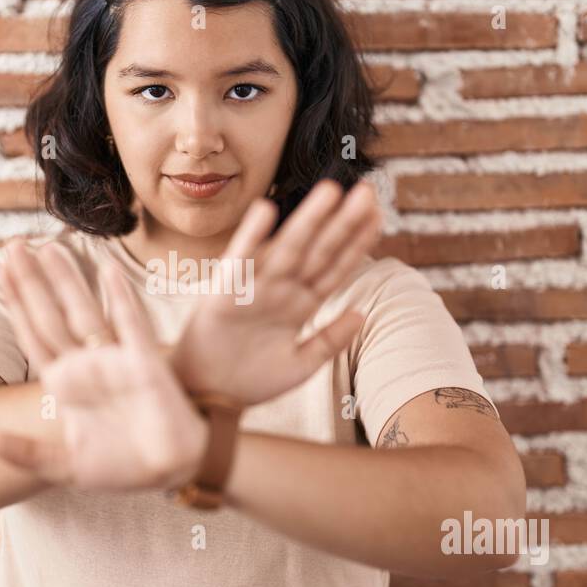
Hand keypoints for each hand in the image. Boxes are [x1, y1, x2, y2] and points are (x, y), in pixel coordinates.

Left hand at [0, 239, 207, 493]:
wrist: (172, 471)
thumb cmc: (123, 468)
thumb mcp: (65, 467)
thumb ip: (26, 454)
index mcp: (65, 384)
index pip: (32, 335)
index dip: (14, 304)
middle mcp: (87, 366)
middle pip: (51, 315)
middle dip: (31, 281)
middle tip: (11, 245)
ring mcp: (115, 361)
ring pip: (85, 311)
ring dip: (67, 279)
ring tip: (48, 245)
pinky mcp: (145, 364)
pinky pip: (131, 324)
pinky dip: (120, 297)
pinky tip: (108, 268)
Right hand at [169, 177, 382, 407]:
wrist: (208, 396)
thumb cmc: (251, 380)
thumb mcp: (300, 365)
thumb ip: (330, 340)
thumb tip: (362, 314)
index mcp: (301, 305)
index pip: (336, 268)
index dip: (357, 242)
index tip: (378, 216)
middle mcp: (282, 291)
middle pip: (319, 251)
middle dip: (343, 222)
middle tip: (367, 191)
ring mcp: (255, 289)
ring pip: (288, 249)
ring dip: (308, 220)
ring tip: (331, 190)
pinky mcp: (225, 294)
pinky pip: (240, 261)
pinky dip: (251, 236)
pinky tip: (266, 210)